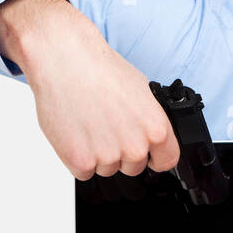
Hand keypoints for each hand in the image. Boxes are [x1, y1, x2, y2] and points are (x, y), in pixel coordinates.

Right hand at [0, 0, 179, 178]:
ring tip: (88, 123)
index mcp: (156, 130)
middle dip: (122, 153)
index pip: (166, 161)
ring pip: (106, 169)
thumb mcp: (143, 92)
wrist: (65, 61)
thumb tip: (152, 135)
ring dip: (98, 154)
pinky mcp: (80, 161)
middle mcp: (135, 147)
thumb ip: (150, 121)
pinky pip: (84, 171)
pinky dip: (78, 157)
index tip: (147, 155)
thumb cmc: (100, 69)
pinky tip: (75, 131)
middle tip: (107, 127)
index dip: (154, 157)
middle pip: (133, 167)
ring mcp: (107, 157)